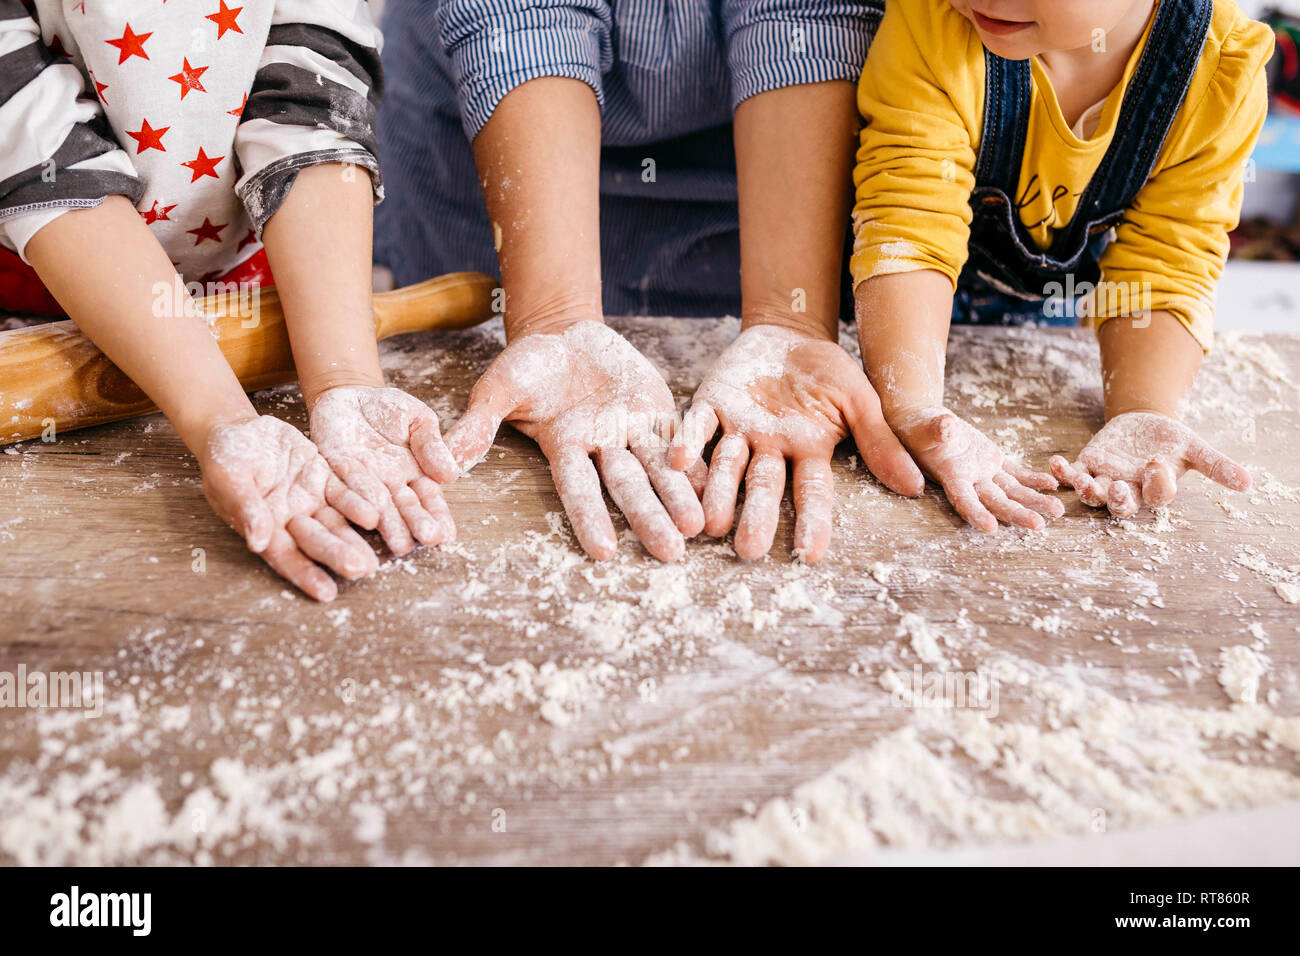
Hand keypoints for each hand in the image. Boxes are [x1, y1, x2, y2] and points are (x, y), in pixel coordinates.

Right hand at [199, 415, 380, 600]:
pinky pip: (345, 490)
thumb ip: (246, 508)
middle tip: (362, 570)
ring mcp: (311, 499)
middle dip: (339, 556)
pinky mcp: (324, 476)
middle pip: (318, 541)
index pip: (287, 556)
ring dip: (355, 536)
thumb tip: (257, 541)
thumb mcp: (228, 479)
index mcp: (266, 527)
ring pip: (337, 522)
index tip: (326, 593)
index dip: (306, 574)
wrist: (237, 428)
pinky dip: (360, 500)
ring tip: (375, 550)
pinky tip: (377, 510)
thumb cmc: (223, 458)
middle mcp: (293, 518)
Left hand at [310, 385, 458, 554]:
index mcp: (413, 473)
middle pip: (404, 507)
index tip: (447, 534)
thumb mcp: (418, 419)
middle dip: (416, 524)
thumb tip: (450, 475)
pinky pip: (345, 487)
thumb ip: (431, 444)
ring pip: (377, 506)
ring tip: (400, 544)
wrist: (349, 395)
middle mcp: (388, 484)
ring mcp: (362, 481)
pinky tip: (369, 517)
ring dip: (389, 525)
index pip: (428, 498)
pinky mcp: (333, 472)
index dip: (438, 515)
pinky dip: (357, 501)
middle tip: (428, 539)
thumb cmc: (388, 408)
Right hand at [444, 320, 703, 561]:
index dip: (590, 518)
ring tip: (700, 528)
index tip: (603, 552)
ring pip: (658, 469)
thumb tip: (446, 461)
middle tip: (671, 554)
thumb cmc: (528, 364)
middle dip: (649, 519)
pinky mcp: (657, 411)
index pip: (578, 489)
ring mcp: (632, 430)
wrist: (565, 334)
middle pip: (628, 488)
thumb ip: (479, 423)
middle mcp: (602, 447)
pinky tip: (716, 482)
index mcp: (565, 447)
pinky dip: (694, 458)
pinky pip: (679, 436)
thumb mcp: (499, 387)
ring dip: (679, 497)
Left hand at [667, 325, 922, 561]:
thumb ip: (880, 442)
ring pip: (725, 466)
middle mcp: (769, 449)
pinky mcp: (711, 406)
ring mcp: (738, 429)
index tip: (812, 556)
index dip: (811, 523)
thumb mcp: (860, 401)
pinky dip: (685, 442)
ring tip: (709, 524)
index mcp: (806, 452)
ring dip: (716, 492)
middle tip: (748, 551)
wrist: (789, 332)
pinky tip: (673, 460)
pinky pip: (696, 426)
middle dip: (755, 517)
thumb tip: (915, 486)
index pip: (811, 493)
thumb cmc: (827, 371)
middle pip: (762, 487)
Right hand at [892, 407, 1063, 531]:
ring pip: (1012, 492)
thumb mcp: (925, 427)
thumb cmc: (918, 428)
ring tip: (1058, 510)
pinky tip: (1052, 485)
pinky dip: (1033, 480)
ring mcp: (983, 474)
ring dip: (1034, 501)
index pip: (963, 500)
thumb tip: (946, 426)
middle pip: (996, 503)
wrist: (925, 426)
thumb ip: (937, 429)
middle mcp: (970, 481)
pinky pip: (1016, 474)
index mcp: (951, 476)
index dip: (976, 514)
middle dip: (1018, 514)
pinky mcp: (993, 462)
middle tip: (1040, 525)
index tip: (991, 529)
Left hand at [1049, 411, 1251, 517]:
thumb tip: (1249, 482)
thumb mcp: (1195, 449)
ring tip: (1085, 479)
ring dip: (1087, 490)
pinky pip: (1072, 474)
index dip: (1157, 483)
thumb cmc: (1171, 441)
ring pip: (1093, 495)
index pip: (1157, 495)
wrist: (1146, 425)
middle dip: (1118, 500)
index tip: (1157, 462)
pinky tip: (1055, 461)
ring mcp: (1105, 480)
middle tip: (1118, 489)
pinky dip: (1062, 471)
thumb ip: (1217, 466)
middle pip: (1121, 506)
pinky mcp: (1087, 465)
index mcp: (1156, 490)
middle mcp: (1129, 491)